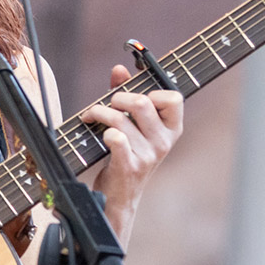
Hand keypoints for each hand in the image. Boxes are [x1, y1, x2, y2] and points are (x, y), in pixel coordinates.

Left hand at [80, 64, 183, 224]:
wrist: (120, 195)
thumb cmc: (127, 154)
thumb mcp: (134, 125)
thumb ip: (127, 93)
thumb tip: (119, 69)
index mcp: (172, 129)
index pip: (173, 98)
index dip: (151, 92)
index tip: (135, 97)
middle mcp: (164, 142)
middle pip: (140, 103)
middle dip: (116, 98)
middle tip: (106, 105)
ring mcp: (148, 155)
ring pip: (119, 118)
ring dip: (99, 112)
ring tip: (90, 116)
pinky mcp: (130, 165)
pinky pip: (115, 138)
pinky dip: (103, 131)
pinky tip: (98, 133)